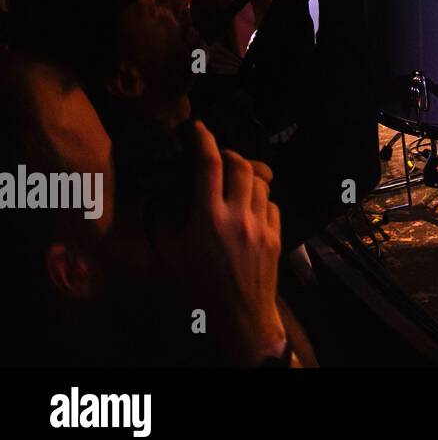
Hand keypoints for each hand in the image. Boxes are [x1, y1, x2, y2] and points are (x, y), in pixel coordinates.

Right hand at [156, 122, 285, 365]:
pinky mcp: (277, 235)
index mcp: (208, 218)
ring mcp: (261, 225)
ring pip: (261, 183)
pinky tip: (250, 205)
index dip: (203, 139)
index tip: (198, 127)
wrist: (239, 312)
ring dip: (248, 175)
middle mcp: (238, 216)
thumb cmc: (198, 284)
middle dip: (229, 153)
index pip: (209, 164)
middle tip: (219, 154)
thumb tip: (158, 192)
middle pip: (241, 166)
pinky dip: (261, 198)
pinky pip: (273, 204)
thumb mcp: (169, 253)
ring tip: (235, 179)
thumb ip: (161, 220)